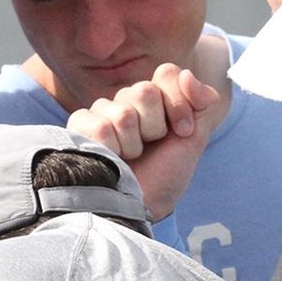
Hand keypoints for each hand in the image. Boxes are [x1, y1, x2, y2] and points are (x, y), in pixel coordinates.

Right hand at [66, 63, 223, 220]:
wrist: (142, 207)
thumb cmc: (164, 176)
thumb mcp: (194, 138)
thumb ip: (202, 102)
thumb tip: (187, 74)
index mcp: (154, 99)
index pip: (167, 73)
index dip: (178, 104)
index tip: (183, 132)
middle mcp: (127, 100)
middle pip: (145, 91)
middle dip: (155, 127)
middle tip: (150, 147)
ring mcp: (101, 112)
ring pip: (123, 112)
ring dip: (133, 144)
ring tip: (129, 157)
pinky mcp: (79, 126)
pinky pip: (100, 126)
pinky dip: (112, 150)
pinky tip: (110, 159)